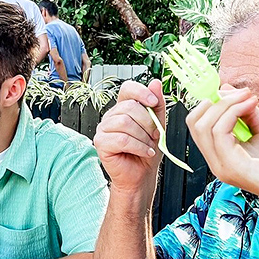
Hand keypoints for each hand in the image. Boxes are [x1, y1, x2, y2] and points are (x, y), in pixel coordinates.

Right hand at [93, 79, 163, 193]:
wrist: (141, 175)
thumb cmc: (147, 151)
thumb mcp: (158, 125)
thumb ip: (157, 105)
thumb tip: (156, 83)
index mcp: (123, 109)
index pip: (127, 88)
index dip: (140, 92)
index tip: (153, 102)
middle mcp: (111, 116)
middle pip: (129, 107)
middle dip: (147, 123)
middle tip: (154, 136)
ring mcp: (103, 129)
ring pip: (125, 123)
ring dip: (143, 137)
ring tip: (149, 147)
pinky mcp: (101, 143)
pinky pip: (122, 139)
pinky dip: (138, 147)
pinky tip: (145, 152)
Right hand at [186, 87, 258, 214]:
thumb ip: (247, 112)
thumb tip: (228, 90)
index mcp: (222, 156)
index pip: (197, 124)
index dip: (212, 103)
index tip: (236, 92)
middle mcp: (217, 162)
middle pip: (195, 123)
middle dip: (217, 100)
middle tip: (244, 93)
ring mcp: (222, 166)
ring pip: (204, 124)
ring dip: (227, 102)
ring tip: (250, 97)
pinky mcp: (232, 167)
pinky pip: (219, 131)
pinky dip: (234, 111)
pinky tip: (252, 105)